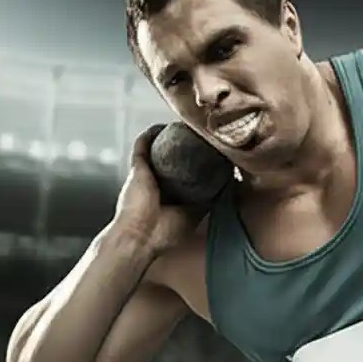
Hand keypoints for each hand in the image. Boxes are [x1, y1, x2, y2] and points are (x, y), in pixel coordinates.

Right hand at [112, 124, 207, 252]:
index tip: (211, 153)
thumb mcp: (194, 215)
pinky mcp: (137, 167)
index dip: (197, 163)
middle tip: (200, 136)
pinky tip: (163, 126)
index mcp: (170, 196)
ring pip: (157, 149)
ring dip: (167, 137)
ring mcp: (146, 174)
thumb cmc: (165, 233)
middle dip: (184, 147)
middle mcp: (157, 184)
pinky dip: (151, 134)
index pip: (184, 174)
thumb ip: (207, 200)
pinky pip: (142, 145)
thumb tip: (225, 183)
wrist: (141, 236)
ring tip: (184, 126)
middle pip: (171, 159)